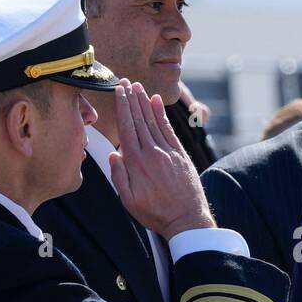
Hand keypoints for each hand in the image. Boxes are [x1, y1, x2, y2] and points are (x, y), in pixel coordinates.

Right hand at [109, 80, 214, 238]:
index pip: (127, 128)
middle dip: (132, 99)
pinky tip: (156, 102)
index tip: (118, 91)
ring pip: (153, 122)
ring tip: (138, 87)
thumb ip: (119, 177)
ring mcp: (168, 152)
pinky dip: (162, 115)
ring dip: (145, 103)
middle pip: (139, 120)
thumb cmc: (156, 213)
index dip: (122, 107)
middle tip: (125, 82)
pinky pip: (169, 130)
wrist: (187, 220)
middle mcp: (153, 153)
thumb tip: (114, 155)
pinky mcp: (181, 155)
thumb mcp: (129, 201)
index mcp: (137, 163)